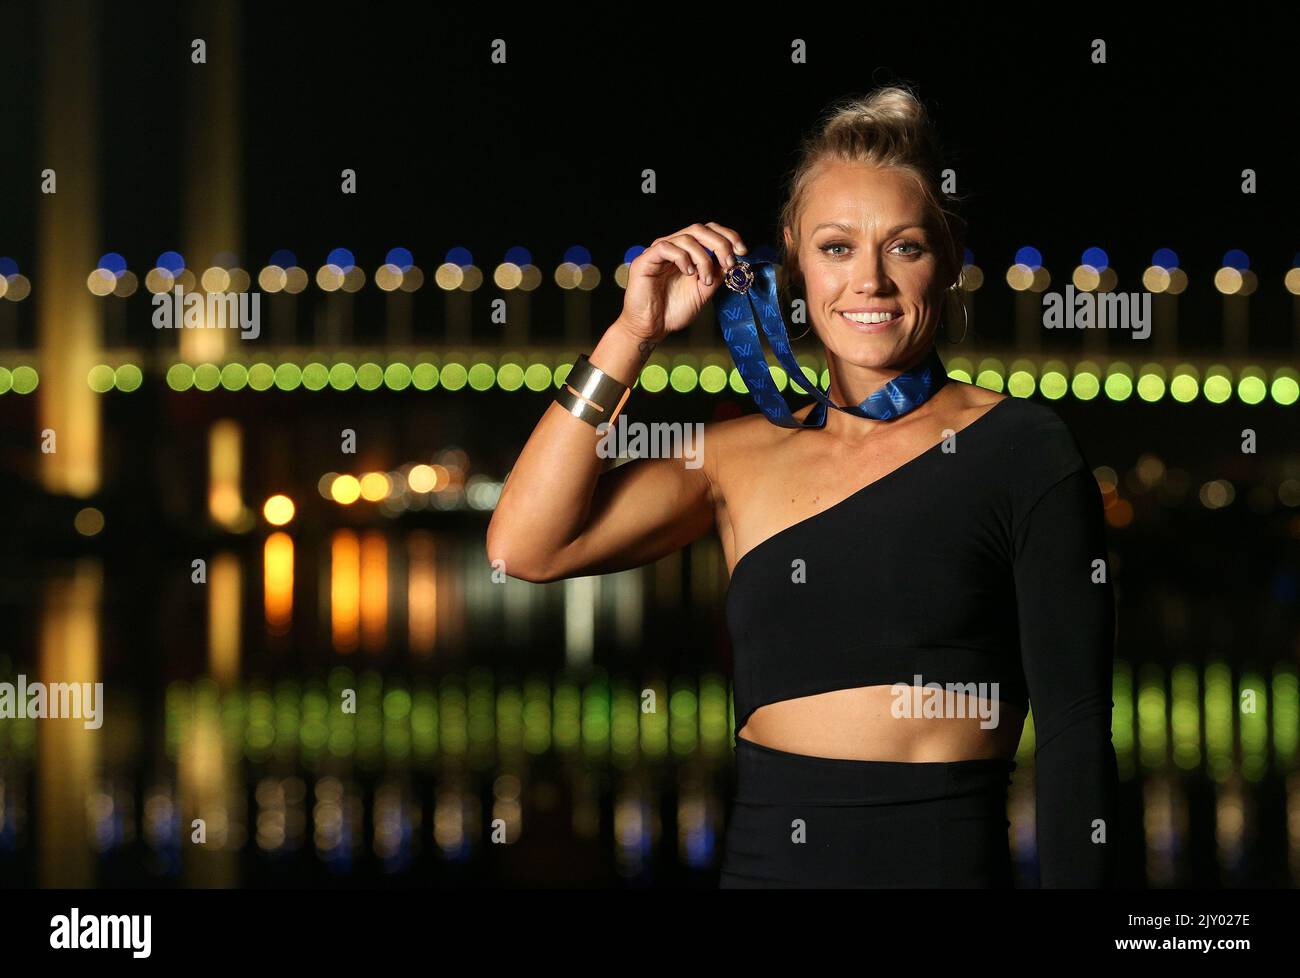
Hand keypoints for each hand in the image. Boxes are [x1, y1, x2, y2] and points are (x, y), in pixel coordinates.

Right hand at [616, 222, 747, 341]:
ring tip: (704, 280)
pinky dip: (682, 258)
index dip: (728, 236)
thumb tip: (735, 259)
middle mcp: (674, 248)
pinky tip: (688, 273)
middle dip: (720, 244)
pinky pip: (666, 247)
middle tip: (729, 263)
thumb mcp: (705, 290)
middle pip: (700, 229)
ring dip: (703, 259)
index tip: (742, 251)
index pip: (709, 231)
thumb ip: (717, 273)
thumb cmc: (674, 310)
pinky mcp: (646, 259)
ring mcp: (659, 252)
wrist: (652, 328)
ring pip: (687, 238)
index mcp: (688, 252)